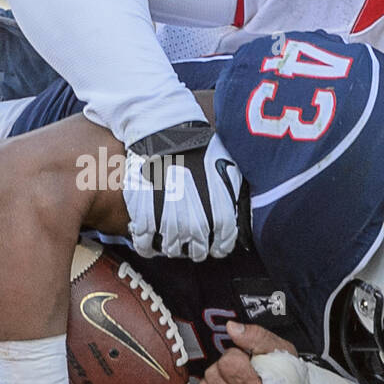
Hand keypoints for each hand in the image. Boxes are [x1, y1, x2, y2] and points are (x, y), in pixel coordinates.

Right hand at [122, 122, 241, 261]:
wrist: (165, 132)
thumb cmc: (199, 147)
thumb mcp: (229, 171)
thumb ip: (233, 198)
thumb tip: (240, 215)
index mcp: (220, 216)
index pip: (222, 246)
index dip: (217, 246)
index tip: (212, 244)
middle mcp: (196, 225)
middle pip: (196, 251)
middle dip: (194, 247)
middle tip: (189, 239)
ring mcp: (168, 223)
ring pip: (171, 250)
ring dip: (171, 246)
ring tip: (169, 237)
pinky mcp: (143, 218)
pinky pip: (144, 244)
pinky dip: (146, 247)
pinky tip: (149, 241)